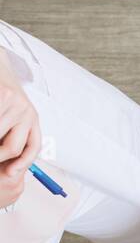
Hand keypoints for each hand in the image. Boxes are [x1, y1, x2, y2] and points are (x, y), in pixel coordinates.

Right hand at [0, 72, 40, 208]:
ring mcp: (15, 104)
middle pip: (11, 148)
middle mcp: (28, 113)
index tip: (10, 174)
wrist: (1, 68)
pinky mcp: (5, 96)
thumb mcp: (13, 114)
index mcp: (33, 120)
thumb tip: (8, 167)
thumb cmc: (3, 96)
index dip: (22, 164)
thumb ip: (11, 134)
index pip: (32, 148)